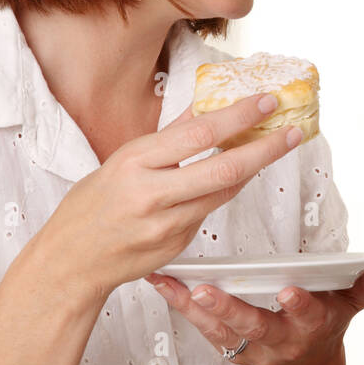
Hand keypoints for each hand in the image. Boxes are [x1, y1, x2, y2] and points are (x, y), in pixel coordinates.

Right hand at [30, 94, 301, 299]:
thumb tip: (206, 103)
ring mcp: (168, 225)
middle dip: (267, 148)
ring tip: (274, 145)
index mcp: (135, 162)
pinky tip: (228, 179)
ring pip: (224, 191)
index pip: (198, 133)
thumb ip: (168, 138)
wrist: (70, 263)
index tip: (267, 101)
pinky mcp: (177, 245)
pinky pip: (209, 212)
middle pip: (225, 168)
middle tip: (293, 130)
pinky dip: (223, 192)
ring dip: (253, 167)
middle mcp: (153, 194)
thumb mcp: (122, 161)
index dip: (238, 116)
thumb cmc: (92, 206)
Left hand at [145, 264, 363, 364]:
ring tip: (173, 285)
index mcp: (310, 328)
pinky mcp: (228, 347)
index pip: (307, 316)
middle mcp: (278, 341)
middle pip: (254, 327)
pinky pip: (201, 329)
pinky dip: (180, 307)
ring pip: (220, 332)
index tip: (289, 291)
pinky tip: (162, 284)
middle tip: (207, 292)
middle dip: (230, 311)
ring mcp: (250, 348)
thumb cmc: (322, 329)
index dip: (299, 306)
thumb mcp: (348, 310)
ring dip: (194, 309)